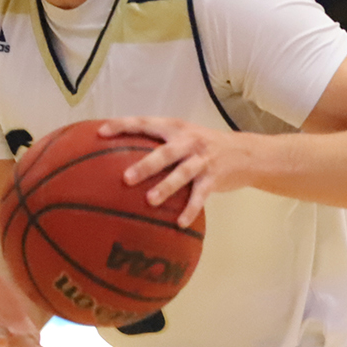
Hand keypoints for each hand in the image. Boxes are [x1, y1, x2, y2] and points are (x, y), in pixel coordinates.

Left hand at [100, 117, 254, 227]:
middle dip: (145, 165)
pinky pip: (200, 196)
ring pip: (182, 174)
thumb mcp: (182, 136)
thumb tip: (118, 156)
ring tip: (150, 201)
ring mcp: (202, 159)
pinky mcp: (214, 178)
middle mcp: (188, 141)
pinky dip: (190, 210)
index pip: (145, 123)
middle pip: (164, 152)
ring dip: (166, 187)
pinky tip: (180, 223)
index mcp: (175, 128)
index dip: (123, 126)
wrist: (245, 153)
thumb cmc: (202, 147)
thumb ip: (157, 143)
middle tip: (125, 178)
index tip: (100, 132)